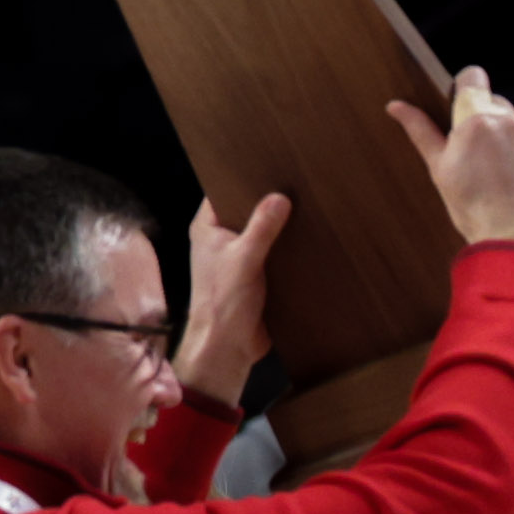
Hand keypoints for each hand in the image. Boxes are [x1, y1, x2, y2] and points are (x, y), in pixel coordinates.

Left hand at [173, 193, 289, 405]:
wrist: (228, 346)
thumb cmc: (223, 303)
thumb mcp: (244, 259)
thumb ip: (262, 228)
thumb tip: (280, 198)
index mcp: (207, 228)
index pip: (224, 190)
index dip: (243, 179)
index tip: (268, 167)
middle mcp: (221, 240)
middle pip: (246, 211)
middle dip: (268, 204)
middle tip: (294, 186)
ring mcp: (238, 258)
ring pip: (262, 234)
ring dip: (280, 230)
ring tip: (306, 210)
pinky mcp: (255, 276)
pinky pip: (273, 255)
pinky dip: (286, 251)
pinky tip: (306, 243)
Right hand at [388, 65, 513, 251]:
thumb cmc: (473, 209)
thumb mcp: (440, 169)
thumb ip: (421, 131)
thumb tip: (396, 106)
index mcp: (474, 120)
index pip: (473, 77)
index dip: (468, 88)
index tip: (467, 103)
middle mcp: (509, 120)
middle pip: (498, 106)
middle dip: (490, 125)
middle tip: (485, 161)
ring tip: (509, 179)